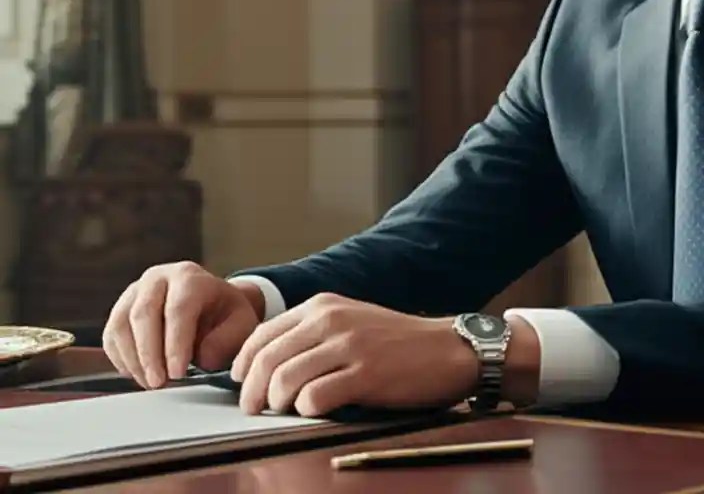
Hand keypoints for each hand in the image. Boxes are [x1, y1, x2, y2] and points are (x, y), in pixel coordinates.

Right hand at [103, 262, 263, 389]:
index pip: (178, 309)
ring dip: (133, 359)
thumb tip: (202, 357)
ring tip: (151, 383)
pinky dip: (121, 358)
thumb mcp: (240, 322)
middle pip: (144, 314)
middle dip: (149, 354)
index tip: (178, 373)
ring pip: (121, 325)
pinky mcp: (120, 309)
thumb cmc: (224, 314)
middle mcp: (157, 278)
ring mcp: (134, 291)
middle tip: (159, 383)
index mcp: (189, 276)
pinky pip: (111, 335)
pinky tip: (138, 374)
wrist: (207, 301)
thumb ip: (227, 339)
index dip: (175, 344)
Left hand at [230, 293, 480, 416]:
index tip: (242, 383)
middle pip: (266, 359)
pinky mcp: (366, 374)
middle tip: (253, 408)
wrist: (448, 349)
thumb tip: (268, 363)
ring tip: (284, 411)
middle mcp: (332, 320)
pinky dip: (306, 410)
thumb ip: (313, 333)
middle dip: (251, 391)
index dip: (243, 363)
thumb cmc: (397, 342)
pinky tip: (314, 410)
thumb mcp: (351, 321)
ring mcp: (350, 346)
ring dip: (277, 403)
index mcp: (323, 306)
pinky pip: (316, 397)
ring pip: (285, 379)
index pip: (262, 333)